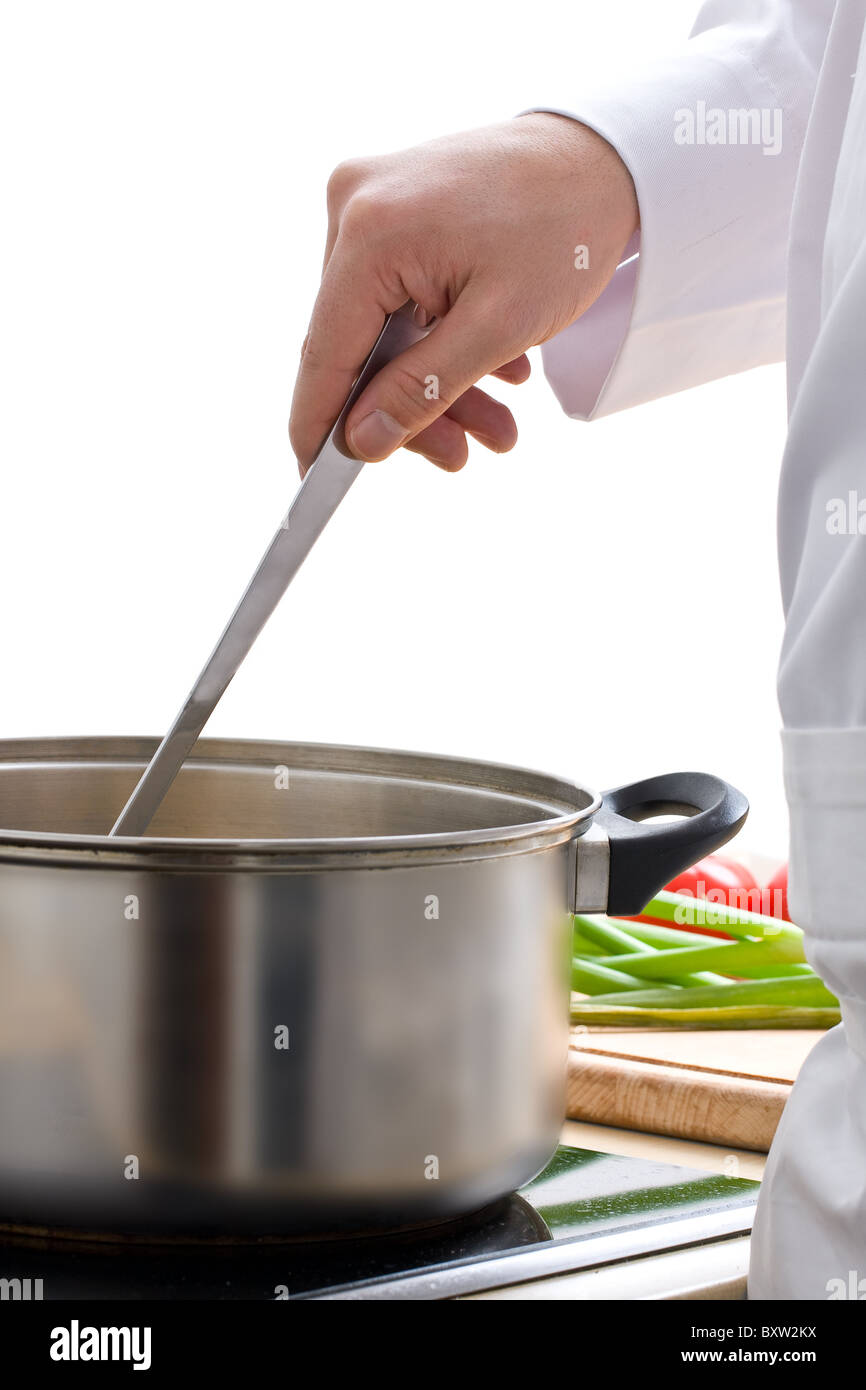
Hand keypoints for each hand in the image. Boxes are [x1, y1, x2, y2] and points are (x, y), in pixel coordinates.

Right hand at [289, 114, 637, 473]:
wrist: (607, 157)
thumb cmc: (565, 230)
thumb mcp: (500, 327)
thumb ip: (422, 391)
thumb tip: (360, 443)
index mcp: (370, 232)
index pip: (324, 352)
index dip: (318, 424)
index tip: (315, 482)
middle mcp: (354, 207)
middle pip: (358, 346)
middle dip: (412, 410)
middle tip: (463, 457)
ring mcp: (372, 203)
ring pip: (385, 330)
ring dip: (439, 386)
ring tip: (499, 428)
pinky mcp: (395, 208)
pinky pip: (402, 299)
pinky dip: (443, 343)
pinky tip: (500, 369)